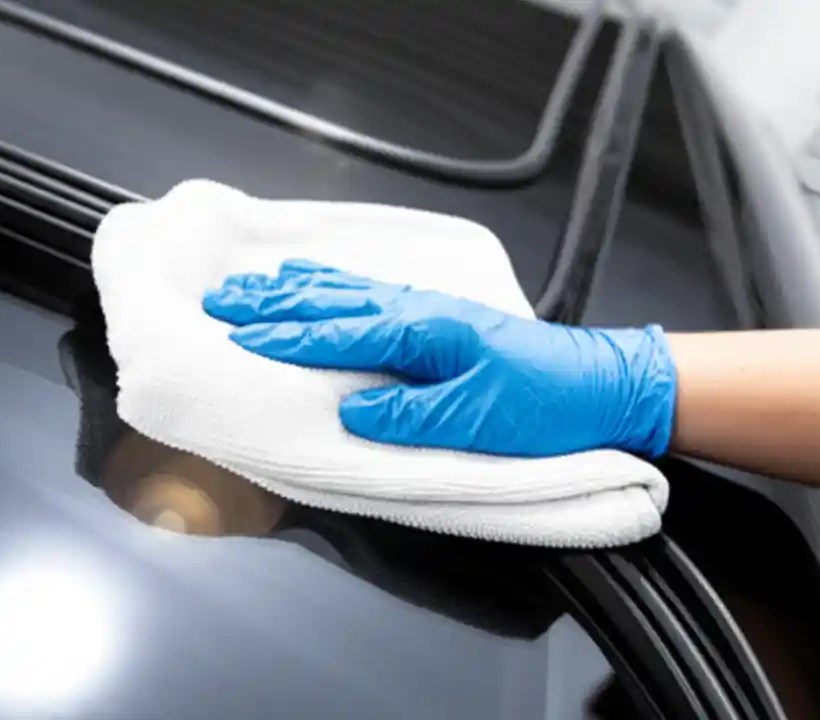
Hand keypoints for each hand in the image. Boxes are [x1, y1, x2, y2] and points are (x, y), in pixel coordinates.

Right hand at [203, 259, 676, 457]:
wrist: (599, 385)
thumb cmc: (544, 404)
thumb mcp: (479, 419)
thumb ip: (412, 416)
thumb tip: (353, 414)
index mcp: (424, 333)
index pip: (337, 334)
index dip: (284, 337)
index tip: (236, 338)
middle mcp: (417, 311)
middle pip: (329, 300)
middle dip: (270, 302)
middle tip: (219, 302)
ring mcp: (424, 308)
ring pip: (343, 290)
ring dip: (291, 288)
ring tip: (247, 286)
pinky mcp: (433, 316)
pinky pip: (364, 291)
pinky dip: (327, 284)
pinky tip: (312, 282)